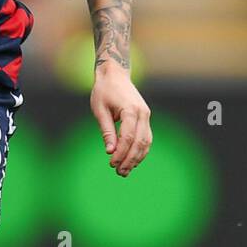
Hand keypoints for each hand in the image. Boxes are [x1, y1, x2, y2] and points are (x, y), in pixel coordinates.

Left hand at [90, 61, 151, 176]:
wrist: (115, 74)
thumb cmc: (104, 91)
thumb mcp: (100, 110)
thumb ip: (106, 131)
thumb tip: (110, 151)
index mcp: (130, 110)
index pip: (127, 137)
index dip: (120, 153)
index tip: (111, 163)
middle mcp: (142, 113)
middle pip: (139, 142)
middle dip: (130, 159)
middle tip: (119, 172)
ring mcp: (146, 115)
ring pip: (146, 142)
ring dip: (137, 157)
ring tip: (125, 170)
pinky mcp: (145, 117)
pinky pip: (146, 137)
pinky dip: (141, 150)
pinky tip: (132, 160)